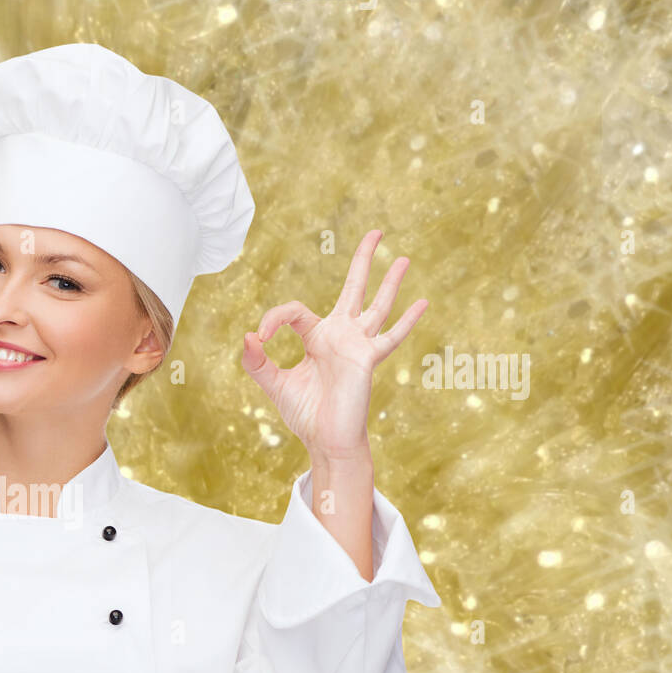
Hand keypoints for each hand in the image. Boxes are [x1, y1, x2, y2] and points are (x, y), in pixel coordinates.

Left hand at [240, 229, 427, 461]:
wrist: (325, 441)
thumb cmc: (305, 414)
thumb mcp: (274, 385)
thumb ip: (258, 363)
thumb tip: (248, 337)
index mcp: (317, 338)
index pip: (294, 311)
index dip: (274, 318)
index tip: (260, 338)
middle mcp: (340, 336)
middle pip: (353, 289)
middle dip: (363, 261)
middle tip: (376, 231)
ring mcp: (357, 345)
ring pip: (377, 306)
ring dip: (390, 282)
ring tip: (403, 258)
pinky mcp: (367, 359)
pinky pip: (390, 338)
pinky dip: (407, 322)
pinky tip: (423, 302)